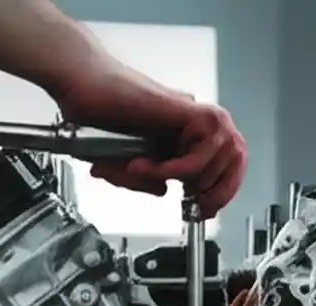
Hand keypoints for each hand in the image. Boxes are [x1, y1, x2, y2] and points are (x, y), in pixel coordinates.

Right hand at [50, 61, 246, 219]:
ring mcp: (192, 111)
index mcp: (185, 130)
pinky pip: (202, 146)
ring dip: (190, 177)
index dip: (222, 190)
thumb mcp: (122, 163)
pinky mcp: (184, 108)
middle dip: (217, 189)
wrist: (79, 86)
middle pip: (236, 157)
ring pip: (224, 152)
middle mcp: (194, 119)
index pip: (228, 162)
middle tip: (191, 204)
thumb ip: (145, 180)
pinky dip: (179, 167)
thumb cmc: (94, 115)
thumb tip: (164, 191)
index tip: (203, 210)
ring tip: (150, 174)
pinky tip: (146, 165)